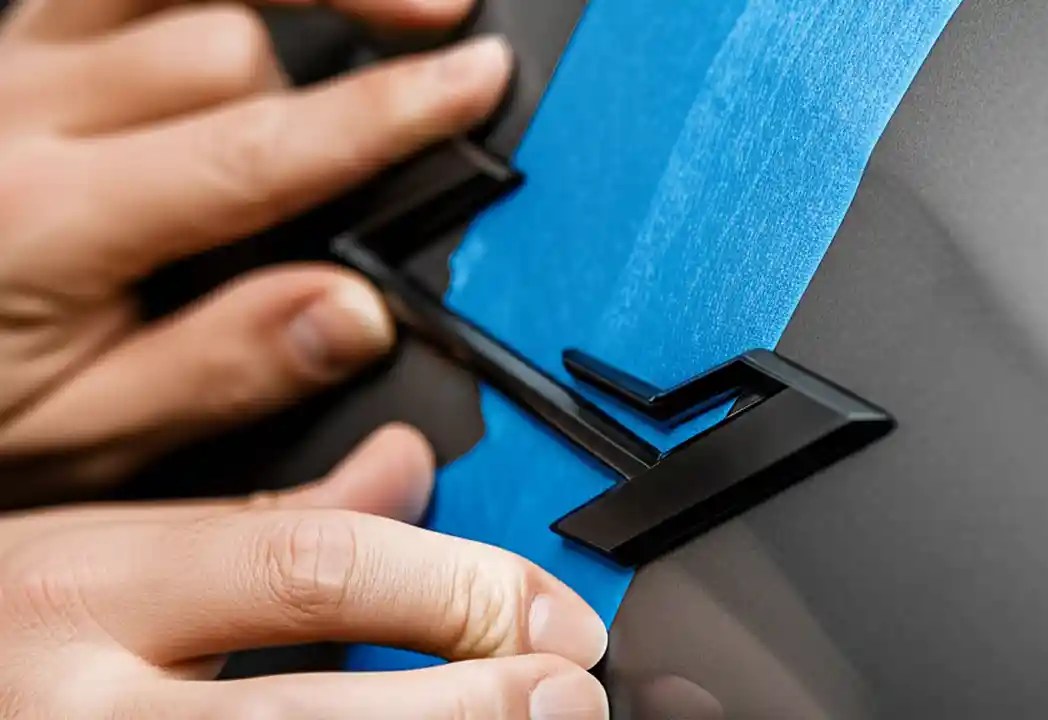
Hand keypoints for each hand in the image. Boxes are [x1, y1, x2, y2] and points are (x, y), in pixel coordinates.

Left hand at [0, 0, 512, 504]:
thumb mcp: (88, 429)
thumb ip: (220, 372)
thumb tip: (355, 315)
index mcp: (55, 226)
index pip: (255, 151)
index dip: (384, 113)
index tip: (474, 86)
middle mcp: (30, 116)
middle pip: (227, 48)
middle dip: (333, 80)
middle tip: (430, 94)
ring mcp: (17, 62)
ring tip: (405, 0)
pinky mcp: (17, 41)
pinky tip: (276, 1)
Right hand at [0, 423, 609, 718]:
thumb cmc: (11, 627)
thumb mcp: (122, 545)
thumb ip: (276, 519)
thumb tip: (410, 467)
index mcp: (100, 592)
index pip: (314, 569)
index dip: (459, 589)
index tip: (551, 610)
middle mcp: (90, 711)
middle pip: (314, 716)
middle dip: (472, 709)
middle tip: (568, 692)